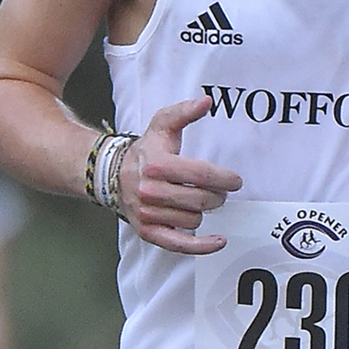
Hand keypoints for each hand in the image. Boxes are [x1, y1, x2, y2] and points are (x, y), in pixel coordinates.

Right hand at [118, 96, 243, 254]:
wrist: (112, 174)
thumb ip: (184, 112)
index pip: (200, 174)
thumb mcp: (162, 125)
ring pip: (194, 220)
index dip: (223, 178)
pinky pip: (179, 244)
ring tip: (201, 201)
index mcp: (157, 163)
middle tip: (219, 191)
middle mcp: (150, 190)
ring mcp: (148, 213)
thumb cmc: (146, 150)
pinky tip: (219, 241)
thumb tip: (206, 102)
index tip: (235, 181)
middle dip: (217, 196)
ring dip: (203, 212)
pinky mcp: (148, 231)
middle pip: (200, 200)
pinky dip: (202, 246)